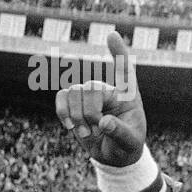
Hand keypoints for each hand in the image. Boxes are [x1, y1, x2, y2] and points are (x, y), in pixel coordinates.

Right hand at [54, 32, 147, 166]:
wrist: (113, 156)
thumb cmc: (128, 146)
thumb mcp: (130, 143)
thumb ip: (120, 132)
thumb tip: (104, 122)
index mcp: (128, 96)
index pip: (125, 71)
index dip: (118, 53)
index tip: (111, 35)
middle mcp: (108, 91)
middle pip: (90, 88)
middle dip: (89, 112)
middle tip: (97, 130)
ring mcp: (90, 95)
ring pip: (73, 92)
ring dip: (76, 116)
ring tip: (88, 132)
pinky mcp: (74, 103)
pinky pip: (61, 96)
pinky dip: (62, 112)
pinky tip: (70, 126)